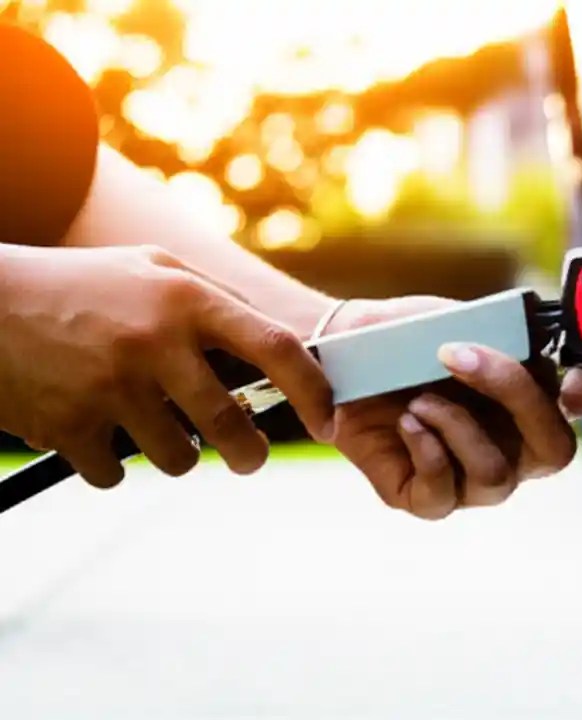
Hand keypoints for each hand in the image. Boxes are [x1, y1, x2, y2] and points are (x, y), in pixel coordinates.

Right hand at [0, 244, 334, 485]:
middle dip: (250, 453)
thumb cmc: (82, 285)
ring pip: (178, 459)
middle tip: (250, 456)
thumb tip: (282, 346)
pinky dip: (111, 464)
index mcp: (186, 300)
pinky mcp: (69, 427)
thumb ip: (217, 303)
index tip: (329, 417)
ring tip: (149, 424)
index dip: (313, 388)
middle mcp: (154, 343)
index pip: (275, 347)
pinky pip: (116, 474)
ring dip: (174, 454)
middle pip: (231, 425)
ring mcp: (110, 388)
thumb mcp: (154, 270)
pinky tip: (94, 429)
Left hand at [322, 296, 581, 519]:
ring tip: (419, 397)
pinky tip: (406, 422)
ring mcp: (474, 479)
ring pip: (496, 477)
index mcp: (531, 399)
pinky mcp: (428, 498)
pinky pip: (442, 496)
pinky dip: (426, 451)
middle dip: (515, 397)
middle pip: (555, 451)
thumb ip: (498, 330)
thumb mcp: (454, 322)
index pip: (581, 406)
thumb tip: (527, 335)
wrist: (344, 357)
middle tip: (460, 357)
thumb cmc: (407, 339)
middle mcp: (514, 447)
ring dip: (456, 426)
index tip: (570, 371)